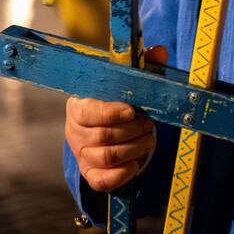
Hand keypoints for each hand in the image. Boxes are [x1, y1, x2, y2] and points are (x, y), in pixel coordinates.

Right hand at [65, 46, 165, 192]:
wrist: (105, 127)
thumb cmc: (116, 101)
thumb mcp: (126, 81)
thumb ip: (142, 65)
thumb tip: (159, 51)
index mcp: (78, 106)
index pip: (89, 112)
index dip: (111, 113)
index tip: (132, 111)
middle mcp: (74, 132)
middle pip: (102, 136)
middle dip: (132, 131)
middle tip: (148, 124)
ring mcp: (81, 155)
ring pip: (107, 157)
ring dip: (134, 149)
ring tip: (148, 139)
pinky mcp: (90, 174)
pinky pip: (103, 181)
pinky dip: (123, 174)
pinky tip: (136, 162)